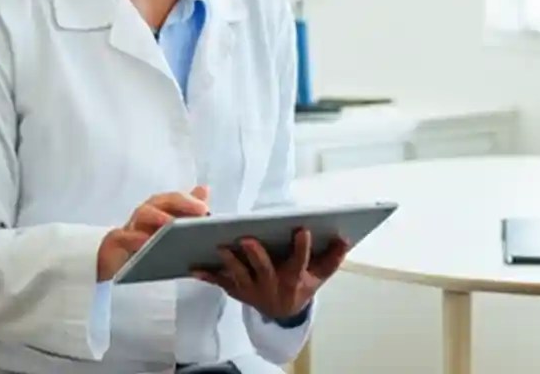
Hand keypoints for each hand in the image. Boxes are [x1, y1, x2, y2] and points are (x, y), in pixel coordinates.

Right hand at [97, 185, 209, 281]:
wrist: (116, 259)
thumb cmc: (147, 241)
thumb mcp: (170, 229)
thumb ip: (188, 211)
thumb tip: (204, 189)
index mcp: (159, 208)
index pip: (175, 199)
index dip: (190, 202)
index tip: (205, 210)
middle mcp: (145, 213)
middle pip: (161, 201)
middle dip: (181, 204)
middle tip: (200, 212)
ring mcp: (129, 226)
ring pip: (143, 214)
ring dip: (158, 217)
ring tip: (173, 224)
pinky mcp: (116, 241)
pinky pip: (124, 236)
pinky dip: (134, 238)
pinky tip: (146, 243)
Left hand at [192, 228, 348, 320]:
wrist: (282, 311)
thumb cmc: (302, 284)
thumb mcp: (321, 274)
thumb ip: (333, 256)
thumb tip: (344, 237)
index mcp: (294, 277)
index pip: (300, 260)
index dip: (302, 246)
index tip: (302, 229)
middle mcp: (271, 284)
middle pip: (263, 269)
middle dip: (256, 254)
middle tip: (247, 239)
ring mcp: (252, 289)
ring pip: (239, 275)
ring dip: (229, 262)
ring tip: (220, 246)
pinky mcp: (236, 289)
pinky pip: (219, 282)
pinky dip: (206, 275)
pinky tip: (194, 266)